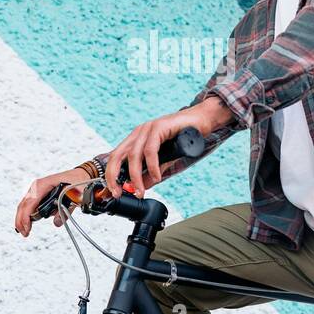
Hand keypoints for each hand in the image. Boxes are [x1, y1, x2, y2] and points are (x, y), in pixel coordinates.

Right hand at [14, 166, 93, 237]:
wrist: (79, 175)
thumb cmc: (76, 182)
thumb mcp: (75, 196)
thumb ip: (66, 209)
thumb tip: (57, 223)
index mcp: (44, 184)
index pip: (30, 203)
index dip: (26, 217)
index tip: (27, 229)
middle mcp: (37, 186)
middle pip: (23, 205)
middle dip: (21, 220)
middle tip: (24, 233)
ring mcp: (36, 189)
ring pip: (24, 205)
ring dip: (22, 218)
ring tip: (26, 230)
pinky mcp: (38, 194)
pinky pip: (28, 205)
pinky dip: (26, 214)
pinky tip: (28, 223)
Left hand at [103, 97, 232, 198]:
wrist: (202, 121)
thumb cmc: (185, 138)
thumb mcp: (165, 160)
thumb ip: (152, 172)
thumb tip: (142, 187)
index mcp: (136, 139)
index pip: (116, 157)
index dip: (111, 175)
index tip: (115, 192)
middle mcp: (139, 133)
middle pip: (117, 155)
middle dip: (114, 176)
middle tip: (119, 193)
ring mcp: (148, 128)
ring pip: (134, 155)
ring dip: (135, 176)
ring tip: (141, 191)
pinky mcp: (159, 127)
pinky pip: (151, 150)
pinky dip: (152, 166)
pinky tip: (157, 176)